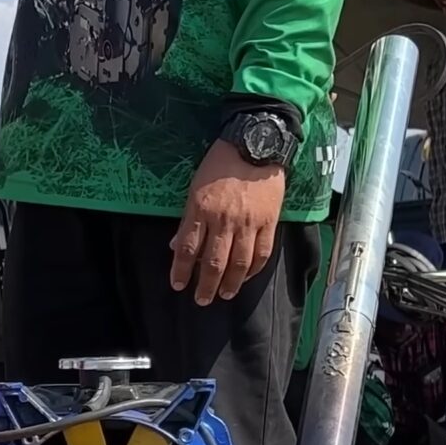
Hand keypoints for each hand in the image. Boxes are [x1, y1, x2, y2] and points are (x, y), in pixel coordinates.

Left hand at [170, 143, 285, 304]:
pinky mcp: (269, 221)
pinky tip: (246, 277)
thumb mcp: (195, 188)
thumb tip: (177, 247)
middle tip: (202, 300)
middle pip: (213, 261)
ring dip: (230, 283)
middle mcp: (224, 219)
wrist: (256, 145)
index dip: (181, 270)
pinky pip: (262, 253)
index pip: (187, 248)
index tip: (178, 285)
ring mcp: (248, 222)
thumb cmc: (220, 164)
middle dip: (206, 285)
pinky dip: (253, 270)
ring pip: (239, 263)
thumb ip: (188, 220)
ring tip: (224, 294)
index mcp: (201, 209)